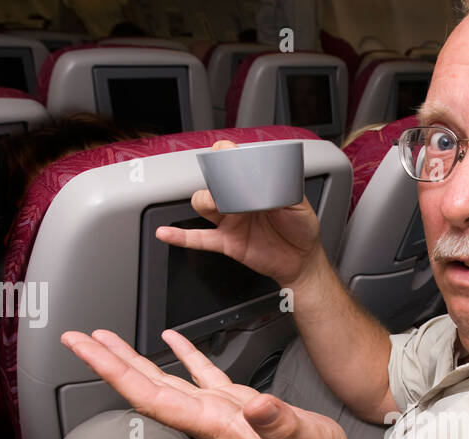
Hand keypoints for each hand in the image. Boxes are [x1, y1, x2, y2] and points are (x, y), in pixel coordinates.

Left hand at [61, 328, 355, 438]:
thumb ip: (277, 423)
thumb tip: (256, 406)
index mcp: (212, 422)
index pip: (150, 394)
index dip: (114, 370)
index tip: (86, 349)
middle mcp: (205, 417)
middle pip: (144, 386)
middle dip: (108, 362)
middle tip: (77, 338)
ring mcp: (217, 410)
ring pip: (164, 380)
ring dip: (133, 359)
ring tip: (106, 338)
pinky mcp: (233, 403)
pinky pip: (200, 374)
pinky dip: (183, 354)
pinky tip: (171, 339)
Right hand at [155, 140, 324, 288]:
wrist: (302, 261)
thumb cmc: (301, 229)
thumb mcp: (299, 205)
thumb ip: (284, 191)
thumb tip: (268, 183)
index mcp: (254, 187)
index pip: (233, 166)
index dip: (225, 156)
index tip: (224, 149)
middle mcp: (238, 201)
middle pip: (213, 182)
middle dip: (213, 178)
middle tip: (224, 180)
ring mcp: (229, 221)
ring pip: (204, 204)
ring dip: (205, 201)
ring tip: (215, 203)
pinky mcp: (226, 242)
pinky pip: (198, 239)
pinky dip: (180, 237)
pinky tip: (166, 233)